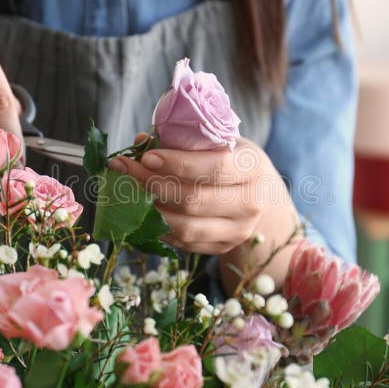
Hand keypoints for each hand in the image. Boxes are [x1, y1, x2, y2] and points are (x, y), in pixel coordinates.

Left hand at [108, 135, 295, 255]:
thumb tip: (140, 141)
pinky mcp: (223, 248)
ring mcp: (238, 231)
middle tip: (126, 169)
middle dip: (153, 184)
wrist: (262, 196)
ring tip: (127, 192)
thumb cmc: (233, 160)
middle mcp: (250, 203)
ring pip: (186, 227)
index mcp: (252, 169)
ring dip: (150, 210)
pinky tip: (142, 210)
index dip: (178, 163)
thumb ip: (184, 140)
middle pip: (194, 200)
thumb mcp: (219, 142)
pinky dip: (159, 227)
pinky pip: (183, 242)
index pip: (215, 168)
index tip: (147, 156)